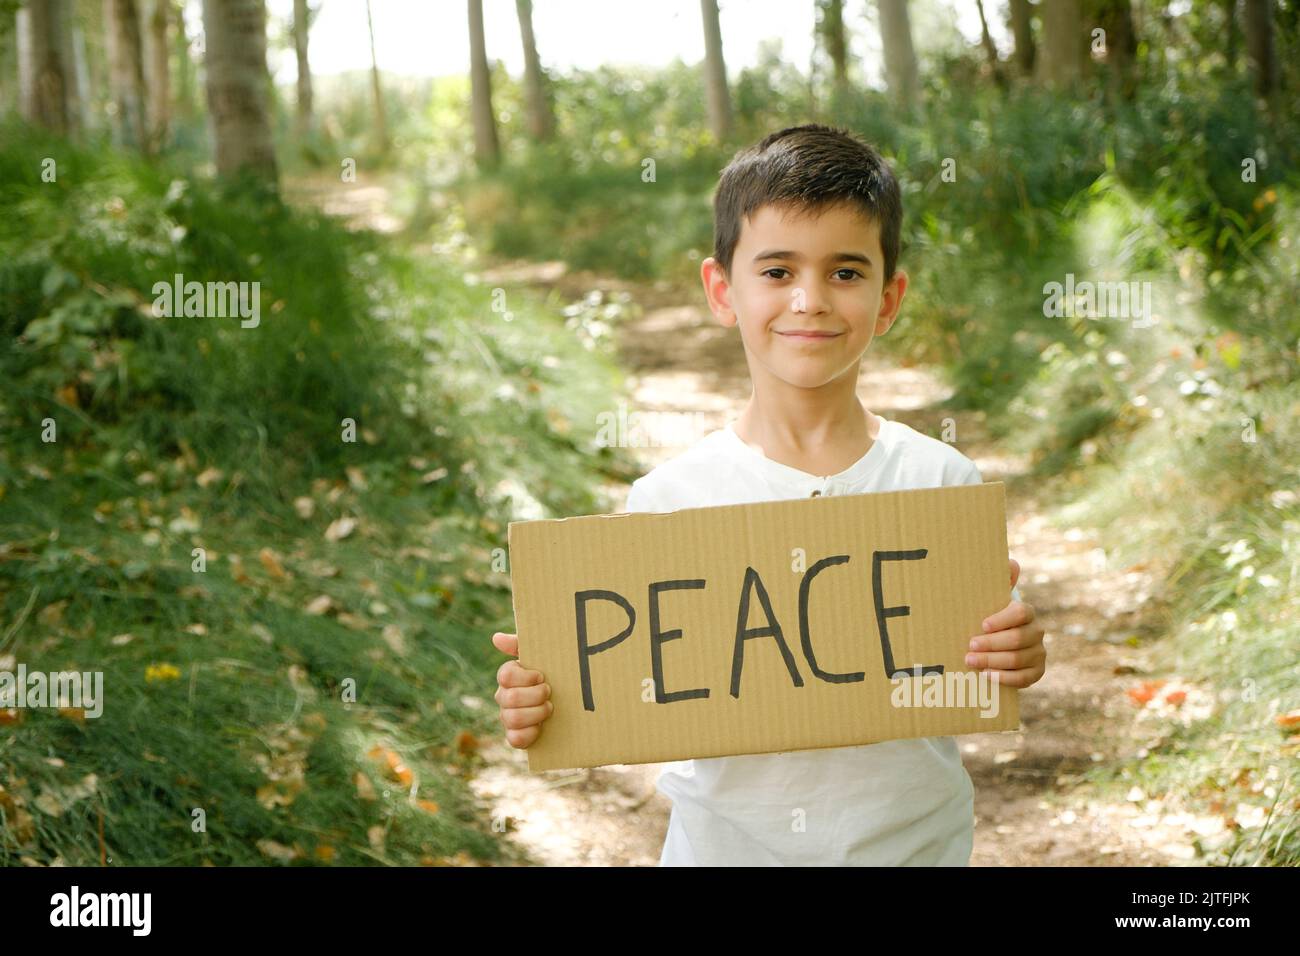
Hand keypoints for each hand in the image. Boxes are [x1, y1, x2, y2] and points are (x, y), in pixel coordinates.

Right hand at [492, 631, 552, 748]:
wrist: (573, 700)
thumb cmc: (553, 673)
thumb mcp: (541, 655)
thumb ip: (519, 644)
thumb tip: (496, 638)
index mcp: (508, 676)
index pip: (505, 675)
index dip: (526, 677)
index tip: (541, 676)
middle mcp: (503, 696)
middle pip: (511, 698)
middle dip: (536, 696)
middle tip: (550, 693)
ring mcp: (507, 717)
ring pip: (513, 718)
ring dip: (537, 713)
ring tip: (549, 708)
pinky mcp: (515, 736)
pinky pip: (515, 739)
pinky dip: (531, 733)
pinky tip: (541, 726)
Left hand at [963, 557, 1045, 688]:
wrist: (1000, 647)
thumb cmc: (991, 620)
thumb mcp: (992, 601)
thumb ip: (1001, 583)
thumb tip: (1011, 562)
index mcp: (1027, 613)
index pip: (1021, 612)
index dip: (1002, 619)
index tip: (982, 624)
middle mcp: (1037, 632)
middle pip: (1017, 638)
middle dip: (991, 643)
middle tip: (969, 646)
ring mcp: (1039, 653)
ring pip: (1017, 659)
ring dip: (992, 661)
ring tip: (970, 661)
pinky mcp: (1037, 672)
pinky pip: (1024, 678)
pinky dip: (1004, 678)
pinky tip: (987, 676)